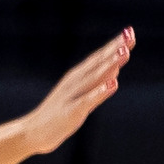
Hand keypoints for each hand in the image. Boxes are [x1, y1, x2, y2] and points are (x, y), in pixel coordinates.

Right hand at [23, 28, 132, 154]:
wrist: (33, 132)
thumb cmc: (59, 113)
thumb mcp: (81, 94)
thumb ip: (99, 83)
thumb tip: (116, 69)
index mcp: (77, 76)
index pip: (98, 57)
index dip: (114, 44)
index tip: (130, 31)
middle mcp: (75, 81)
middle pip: (98, 62)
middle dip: (114, 48)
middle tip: (129, 34)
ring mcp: (73, 95)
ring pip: (94, 76)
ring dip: (110, 64)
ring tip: (124, 52)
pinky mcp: (71, 111)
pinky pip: (88, 99)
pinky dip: (101, 91)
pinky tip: (113, 84)